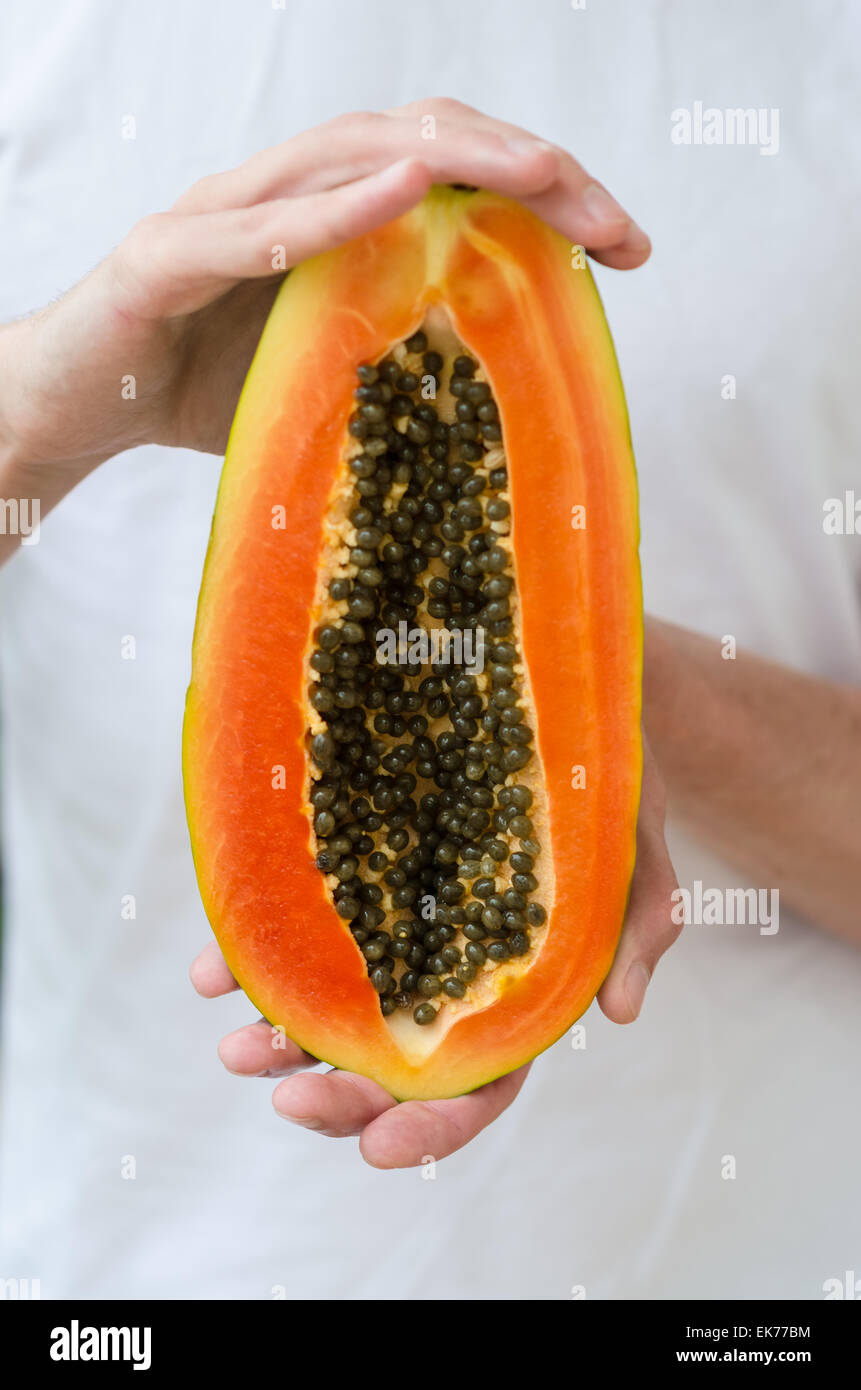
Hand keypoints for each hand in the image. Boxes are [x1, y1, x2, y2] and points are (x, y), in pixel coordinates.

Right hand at [0, 97, 648, 541]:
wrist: (69, 407)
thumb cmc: (192, 388)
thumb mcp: (319, 378)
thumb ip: (389, 362)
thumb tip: (488, 399)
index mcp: (328, 219)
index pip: (452, 176)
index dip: (544, 192)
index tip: (627, 246)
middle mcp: (282, 193)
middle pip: (423, 141)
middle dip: (533, 169)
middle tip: (617, 224)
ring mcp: (222, 215)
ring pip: (347, 152)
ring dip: (453, 159)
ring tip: (541, 172)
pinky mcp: (166, 258)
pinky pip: (255, 228)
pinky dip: (329, 209)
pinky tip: (400, 192)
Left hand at [190, 737, 678, 1168]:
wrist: (547, 704)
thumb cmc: (602, 792)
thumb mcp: (635, 854)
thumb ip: (638, 929)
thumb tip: (622, 1013)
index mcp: (512, 996)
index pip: (477, 1083)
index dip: (433, 1125)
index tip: (380, 1148)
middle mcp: (439, 976)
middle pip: (388, 1066)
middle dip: (337, 1098)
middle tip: (288, 1100)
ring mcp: (388, 930)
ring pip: (328, 1011)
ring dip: (278, 1041)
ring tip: (234, 1050)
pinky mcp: (348, 878)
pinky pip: (294, 931)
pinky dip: (249, 958)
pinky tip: (211, 970)